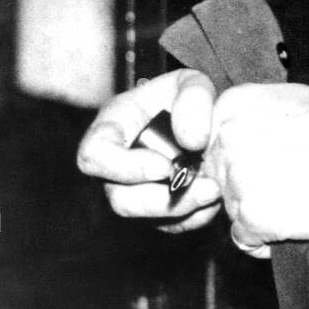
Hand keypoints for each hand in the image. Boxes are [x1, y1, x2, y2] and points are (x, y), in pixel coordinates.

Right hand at [76, 70, 222, 233]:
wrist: (201, 119)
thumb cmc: (184, 97)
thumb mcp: (191, 82)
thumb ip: (194, 98)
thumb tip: (192, 141)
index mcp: (110, 129)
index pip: (94, 157)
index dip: (125, 168)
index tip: (165, 166)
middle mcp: (115, 167)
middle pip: (120, 200)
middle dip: (162, 199)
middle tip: (204, 184)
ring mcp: (135, 191)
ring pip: (146, 218)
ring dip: (183, 209)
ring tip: (215, 189)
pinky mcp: (157, 210)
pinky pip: (170, 226)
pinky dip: (195, 216)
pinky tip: (215, 196)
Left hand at [202, 84, 308, 255]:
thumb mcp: (293, 102)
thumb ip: (259, 120)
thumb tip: (253, 140)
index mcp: (232, 106)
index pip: (215, 146)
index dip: (242, 162)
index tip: (269, 167)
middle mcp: (224, 140)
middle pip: (221, 179)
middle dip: (250, 189)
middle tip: (289, 188)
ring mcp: (235, 179)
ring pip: (233, 211)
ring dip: (260, 216)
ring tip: (299, 205)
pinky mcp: (251, 216)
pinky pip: (245, 240)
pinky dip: (267, 242)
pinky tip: (295, 227)